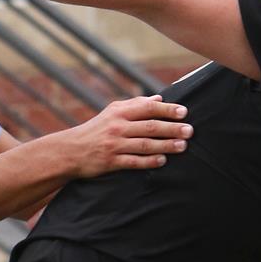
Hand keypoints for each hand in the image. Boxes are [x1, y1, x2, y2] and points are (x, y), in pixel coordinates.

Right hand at [63, 94, 191, 174]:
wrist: (71, 150)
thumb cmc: (96, 129)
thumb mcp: (112, 112)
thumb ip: (135, 105)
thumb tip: (159, 99)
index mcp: (119, 112)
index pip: (147, 108)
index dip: (167, 110)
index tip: (183, 112)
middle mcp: (118, 127)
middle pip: (150, 126)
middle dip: (171, 128)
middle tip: (189, 131)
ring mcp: (114, 144)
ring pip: (145, 144)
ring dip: (165, 145)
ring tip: (182, 146)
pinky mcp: (111, 161)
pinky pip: (134, 162)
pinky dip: (149, 161)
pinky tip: (162, 161)